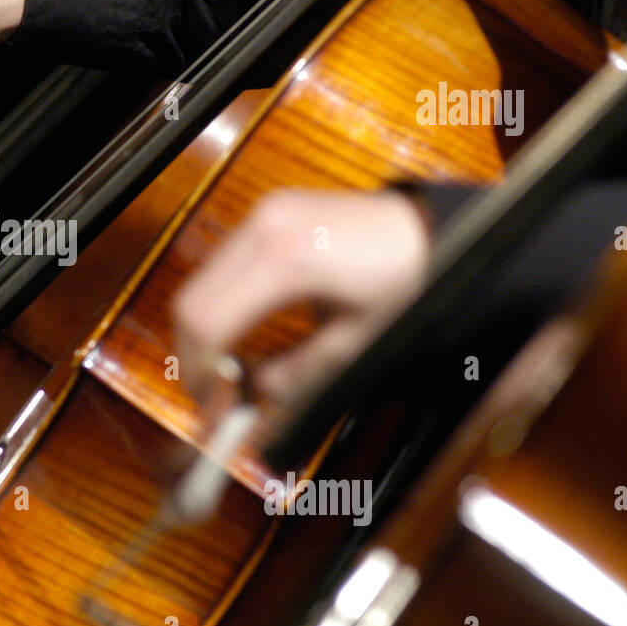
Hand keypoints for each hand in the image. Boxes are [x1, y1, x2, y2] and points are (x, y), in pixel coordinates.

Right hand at [172, 189, 431, 403]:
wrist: (436, 228)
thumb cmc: (409, 281)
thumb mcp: (355, 345)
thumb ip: (293, 380)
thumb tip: (250, 407)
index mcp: (286, 259)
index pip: (207, 323)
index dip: (200, 375)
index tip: (213, 410)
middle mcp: (262, 228)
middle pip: (190, 304)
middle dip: (193, 358)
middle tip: (215, 399)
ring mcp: (261, 215)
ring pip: (198, 286)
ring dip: (204, 333)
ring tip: (230, 371)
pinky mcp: (266, 215)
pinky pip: (220, 268)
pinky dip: (219, 306)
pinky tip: (241, 333)